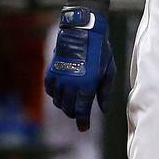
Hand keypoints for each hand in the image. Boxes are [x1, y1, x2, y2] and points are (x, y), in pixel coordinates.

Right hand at [45, 6, 115, 132]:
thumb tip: (103, 110)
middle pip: (69, 108)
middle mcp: (71, 84)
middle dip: (75, 114)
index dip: (82, 122)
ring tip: (71, 104)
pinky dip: (55, 95)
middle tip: (79, 115)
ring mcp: (60, 78)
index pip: (82, 111)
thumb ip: (105, 93)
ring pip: (58, 101)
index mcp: (87, 85)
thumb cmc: (100, 50)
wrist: (83, 30)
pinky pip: (50, 90)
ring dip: (65, 106)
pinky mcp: (51, 71)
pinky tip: (61, 94)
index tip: (84, 128)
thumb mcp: (108, 71)